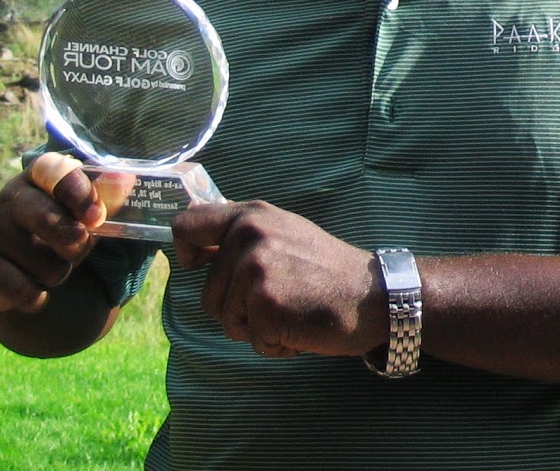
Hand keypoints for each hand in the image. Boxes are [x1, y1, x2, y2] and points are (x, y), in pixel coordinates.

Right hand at [0, 152, 106, 315]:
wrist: (2, 271)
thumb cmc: (52, 233)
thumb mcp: (79, 213)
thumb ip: (103, 199)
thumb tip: (127, 179)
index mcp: (38, 176)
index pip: (55, 171)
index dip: (78, 192)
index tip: (95, 217)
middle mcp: (9, 197)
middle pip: (49, 219)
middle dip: (73, 242)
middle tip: (76, 246)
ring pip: (45, 264)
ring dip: (57, 273)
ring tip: (45, 265)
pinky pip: (22, 290)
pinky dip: (36, 296)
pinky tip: (29, 288)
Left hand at [172, 202, 383, 360]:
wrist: (374, 294)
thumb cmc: (328, 269)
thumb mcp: (283, 232)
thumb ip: (243, 234)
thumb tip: (194, 240)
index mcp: (251, 215)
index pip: (185, 225)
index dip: (185, 253)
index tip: (202, 267)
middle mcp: (249, 235)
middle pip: (207, 293)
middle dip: (237, 310)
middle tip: (280, 299)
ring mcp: (256, 269)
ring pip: (227, 319)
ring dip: (256, 327)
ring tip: (292, 309)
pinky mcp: (264, 304)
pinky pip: (251, 340)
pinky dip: (274, 343)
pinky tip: (300, 326)